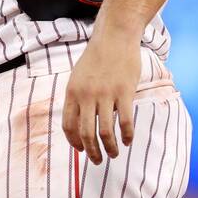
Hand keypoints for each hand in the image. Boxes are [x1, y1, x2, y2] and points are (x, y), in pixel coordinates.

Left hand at [61, 32, 140, 165]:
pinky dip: (127, 135)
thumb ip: (78, 97)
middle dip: (92, 152)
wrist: (115, 36)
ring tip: (114, 154)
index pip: (68, 125)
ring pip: (105, 131)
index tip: (81, 150)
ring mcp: (106, 94)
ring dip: (110, 148)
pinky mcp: (124, 92)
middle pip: (86, 133)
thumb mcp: (78, 76)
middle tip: (98, 161)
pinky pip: (124, 121)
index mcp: (72, 92)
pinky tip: (128, 140)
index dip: (74, 142)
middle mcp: (87, 95)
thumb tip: (79, 122)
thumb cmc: (98, 56)